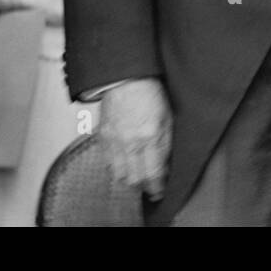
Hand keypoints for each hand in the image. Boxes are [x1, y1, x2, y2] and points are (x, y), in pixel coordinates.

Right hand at [99, 78, 172, 199]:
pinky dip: (116, 168)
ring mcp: (114, 140)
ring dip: (129, 179)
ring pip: (119, 175)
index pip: (153, 174)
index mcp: (149, 136)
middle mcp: (130, 141)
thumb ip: (166, 145)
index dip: (157, 188)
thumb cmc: (149, 94)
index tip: (159, 191)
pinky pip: (107, 163)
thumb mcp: (167, 118)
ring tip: (136, 176)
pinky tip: (124, 163)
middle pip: (134, 180)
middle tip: (150, 185)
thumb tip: (165, 166)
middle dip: (143, 187)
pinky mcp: (103, 137)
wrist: (127, 78)